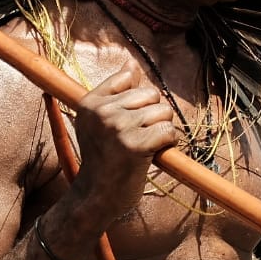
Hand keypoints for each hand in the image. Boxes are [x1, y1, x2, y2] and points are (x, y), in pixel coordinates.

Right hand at [71, 60, 175, 221]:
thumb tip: (131, 63)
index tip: (128, 120)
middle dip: (153, 114)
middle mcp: (103, 112)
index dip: (137, 99)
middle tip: (138, 136)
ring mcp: (119, 128)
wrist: (95, 196)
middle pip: (151, 94)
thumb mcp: (97, 121)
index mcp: (91, 102)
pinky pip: (168, 130)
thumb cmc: (101, 159)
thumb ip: (114, 91)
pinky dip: (169, 142)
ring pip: (163, 111)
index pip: (128, 77)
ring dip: (162, 129)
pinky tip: (156, 152)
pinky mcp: (136, 145)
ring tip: (146, 145)